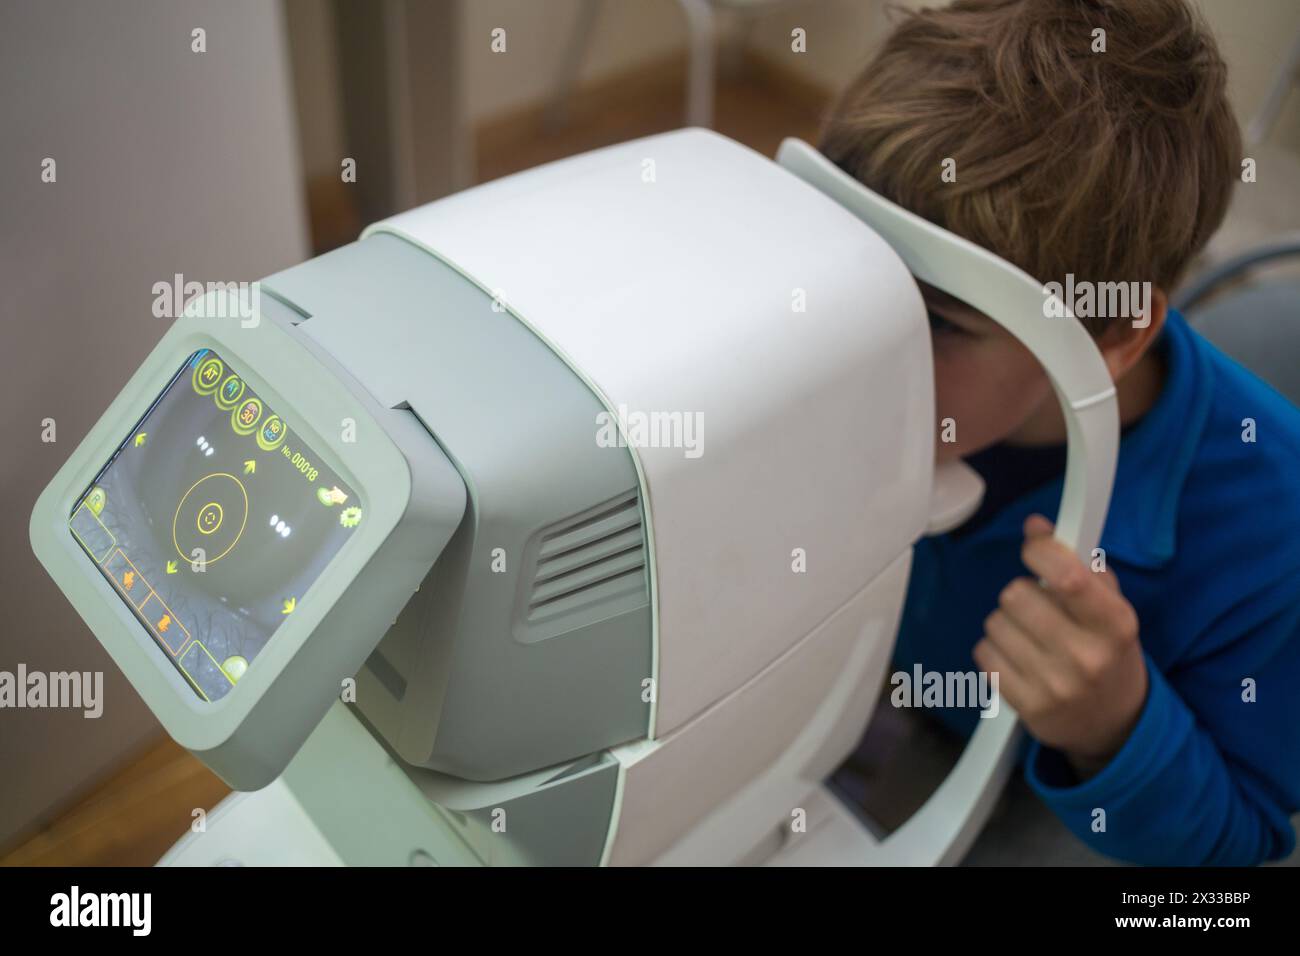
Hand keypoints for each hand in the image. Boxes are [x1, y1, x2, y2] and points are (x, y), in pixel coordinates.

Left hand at [972, 514, 1148, 778]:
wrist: (1115, 723)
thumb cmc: (1108, 651)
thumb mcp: (1110, 606)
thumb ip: (1076, 561)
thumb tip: (1034, 525)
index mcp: (1115, 623)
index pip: (1067, 576)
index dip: (1039, 551)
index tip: (1034, 550)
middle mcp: (1087, 656)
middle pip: (1016, 595)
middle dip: (1021, 593)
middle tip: (1038, 607)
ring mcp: (1055, 685)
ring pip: (995, 623)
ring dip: (1006, 622)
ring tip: (1030, 635)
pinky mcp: (1027, 706)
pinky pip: (984, 654)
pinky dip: (994, 649)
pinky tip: (1017, 657)